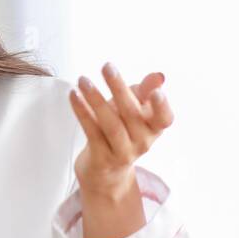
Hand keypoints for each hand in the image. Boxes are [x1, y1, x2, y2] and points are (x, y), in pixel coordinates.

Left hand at [69, 62, 173, 195]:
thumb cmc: (122, 130)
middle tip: (107, 67)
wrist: (106, 170)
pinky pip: (91, 132)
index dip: (162, 106)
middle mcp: (143, 142)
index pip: (165, 119)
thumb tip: (159, 76)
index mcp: (154, 128)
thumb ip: (145, 91)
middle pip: (132, 114)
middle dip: (119, 88)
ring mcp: (123, 152)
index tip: (156, 91)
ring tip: (83, 80)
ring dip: (96, 99)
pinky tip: (74, 95)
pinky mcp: (102, 158)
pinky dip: (82, 112)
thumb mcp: (134, 109)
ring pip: (110, 124)